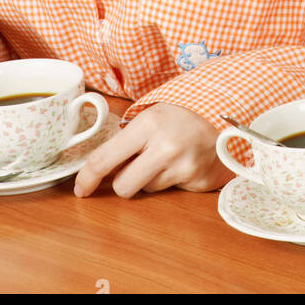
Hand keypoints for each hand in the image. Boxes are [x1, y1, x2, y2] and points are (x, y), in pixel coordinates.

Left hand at [73, 102, 234, 198]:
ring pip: (146, 190)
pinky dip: (168, 181)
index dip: (87, 177)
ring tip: (164, 157)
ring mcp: (183, 167)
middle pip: (122, 186)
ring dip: (149, 179)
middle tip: (133, 165)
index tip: (80, 189)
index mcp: (148, 125)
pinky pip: (168, 191)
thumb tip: (95, 162)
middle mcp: (165, 147)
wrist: (224, 117)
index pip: (105, 158)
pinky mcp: (196, 181)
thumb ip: (125, 136)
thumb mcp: (151, 114)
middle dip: (122, 180)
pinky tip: (180, 163)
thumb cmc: (181, 115)